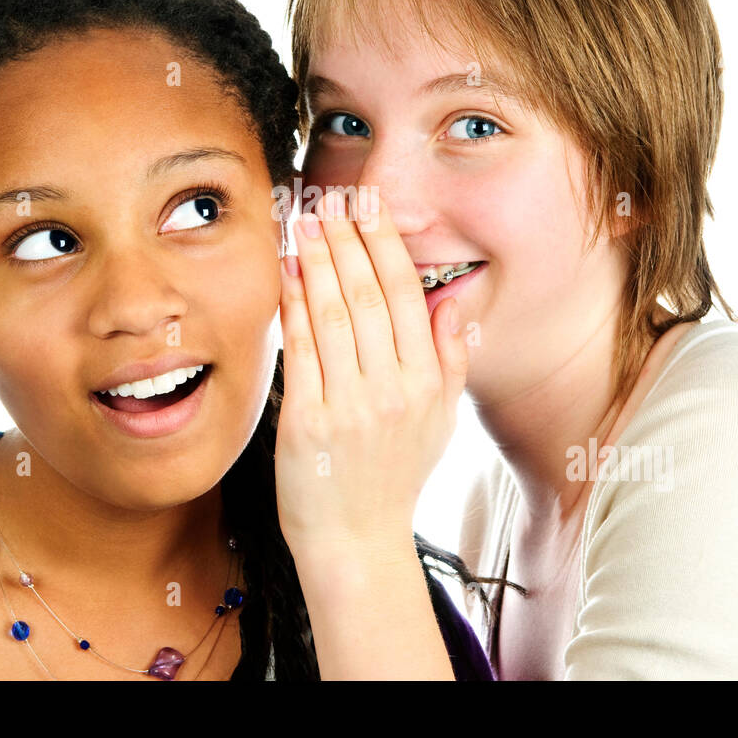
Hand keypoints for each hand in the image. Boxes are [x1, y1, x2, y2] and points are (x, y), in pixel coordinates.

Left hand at [275, 187, 469, 561]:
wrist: (356, 540)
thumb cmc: (396, 475)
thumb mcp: (440, 419)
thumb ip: (450, 356)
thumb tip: (452, 299)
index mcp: (427, 382)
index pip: (405, 294)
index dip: (384, 242)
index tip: (369, 204)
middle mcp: (391, 390)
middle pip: (366, 294)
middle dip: (347, 237)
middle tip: (331, 196)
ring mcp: (347, 406)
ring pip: (331, 314)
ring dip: (316, 260)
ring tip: (306, 221)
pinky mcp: (307, 423)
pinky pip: (300, 350)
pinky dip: (291, 305)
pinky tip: (284, 272)